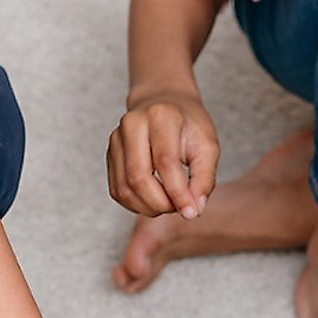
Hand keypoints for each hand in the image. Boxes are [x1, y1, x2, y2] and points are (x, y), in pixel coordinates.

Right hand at [107, 91, 219, 218]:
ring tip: (169, 204)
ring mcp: (116, 139)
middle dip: (161, 203)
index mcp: (160, 116)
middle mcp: (132, 124)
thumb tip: (194, 210)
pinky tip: (154, 201)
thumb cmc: (189, 125)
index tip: (191, 213)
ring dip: (148, 207)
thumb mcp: (208, 146)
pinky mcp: (109, 154)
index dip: (178, 193)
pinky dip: (136, 204)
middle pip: (138, 177)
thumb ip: (204, 178)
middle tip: (180, 207)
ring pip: (124, 188)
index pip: (165, 162)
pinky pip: (117, 190)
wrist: (165, 104)